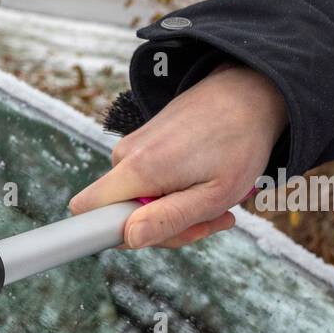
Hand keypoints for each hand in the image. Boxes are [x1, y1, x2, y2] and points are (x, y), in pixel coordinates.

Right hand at [68, 62, 288, 247]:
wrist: (246, 93)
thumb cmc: (239, 144)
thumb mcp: (215, 194)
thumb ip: (169, 220)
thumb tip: (128, 239)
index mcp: (138, 169)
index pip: (87, 212)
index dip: (110, 234)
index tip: (153, 234)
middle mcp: (125, 157)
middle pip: (118, 216)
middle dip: (161, 229)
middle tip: (209, 222)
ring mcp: (130, 149)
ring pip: (135, 204)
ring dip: (173, 213)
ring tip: (213, 200)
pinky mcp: (140, 146)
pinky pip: (143, 186)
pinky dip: (173, 195)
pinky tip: (203, 186)